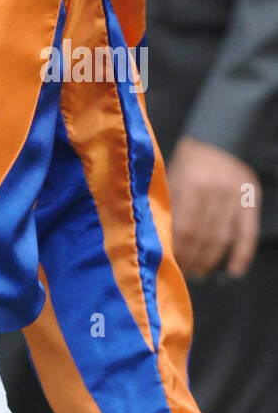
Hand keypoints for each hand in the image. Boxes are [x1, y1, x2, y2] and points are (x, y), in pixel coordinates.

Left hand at [166, 136, 259, 279]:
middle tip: (184, 272)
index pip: (183, 226)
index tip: (169, 261)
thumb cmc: (190, 159)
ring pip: (222, 238)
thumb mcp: (174, 174)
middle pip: (202, 235)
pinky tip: (233, 271)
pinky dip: (242, 255)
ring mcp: (236, 197)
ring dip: (210, 260)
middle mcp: (216, 191)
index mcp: (192, 183)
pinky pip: (248, 233)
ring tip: (199, 273)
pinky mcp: (251, 202)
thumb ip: (171, 203)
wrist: (221, 138)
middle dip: (191, 258)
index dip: (177, 248)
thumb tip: (162, 237)